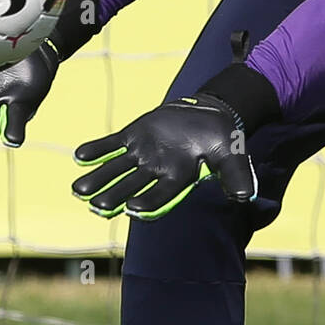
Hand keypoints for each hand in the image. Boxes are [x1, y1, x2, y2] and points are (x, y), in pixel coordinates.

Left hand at [71, 94, 256, 218]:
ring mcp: (142, 154)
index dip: (148, 202)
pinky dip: (97, 150)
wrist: (208, 114)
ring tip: (79, 191)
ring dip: (98, 179)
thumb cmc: (222, 139)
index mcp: (178, 177)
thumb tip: (246, 197)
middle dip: (114, 196)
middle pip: (131, 187)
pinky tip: (80, 156)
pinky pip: (112, 145)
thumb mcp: (233, 156)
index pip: (161, 194)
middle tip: (97, 206)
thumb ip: (237, 177)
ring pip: (116, 170)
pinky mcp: (133, 137)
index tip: (133, 210)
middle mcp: (156, 170)